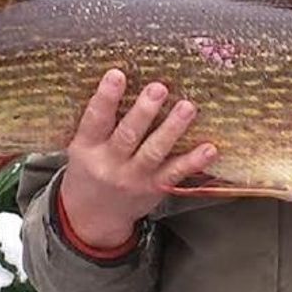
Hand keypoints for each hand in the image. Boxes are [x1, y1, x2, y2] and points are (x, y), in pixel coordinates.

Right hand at [59, 69, 217, 248]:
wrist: (90, 217)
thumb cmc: (90, 170)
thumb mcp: (82, 146)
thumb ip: (99, 121)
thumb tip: (120, 76)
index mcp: (87, 148)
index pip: (95, 120)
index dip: (106, 97)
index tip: (117, 74)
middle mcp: (110, 163)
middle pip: (128, 135)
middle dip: (145, 111)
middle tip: (159, 88)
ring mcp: (134, 177)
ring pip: (154, 152)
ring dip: (172, 129)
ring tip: (187, 108)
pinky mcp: (155, 187)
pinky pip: (176, 173)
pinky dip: (194, 161)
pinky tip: (209, 148)